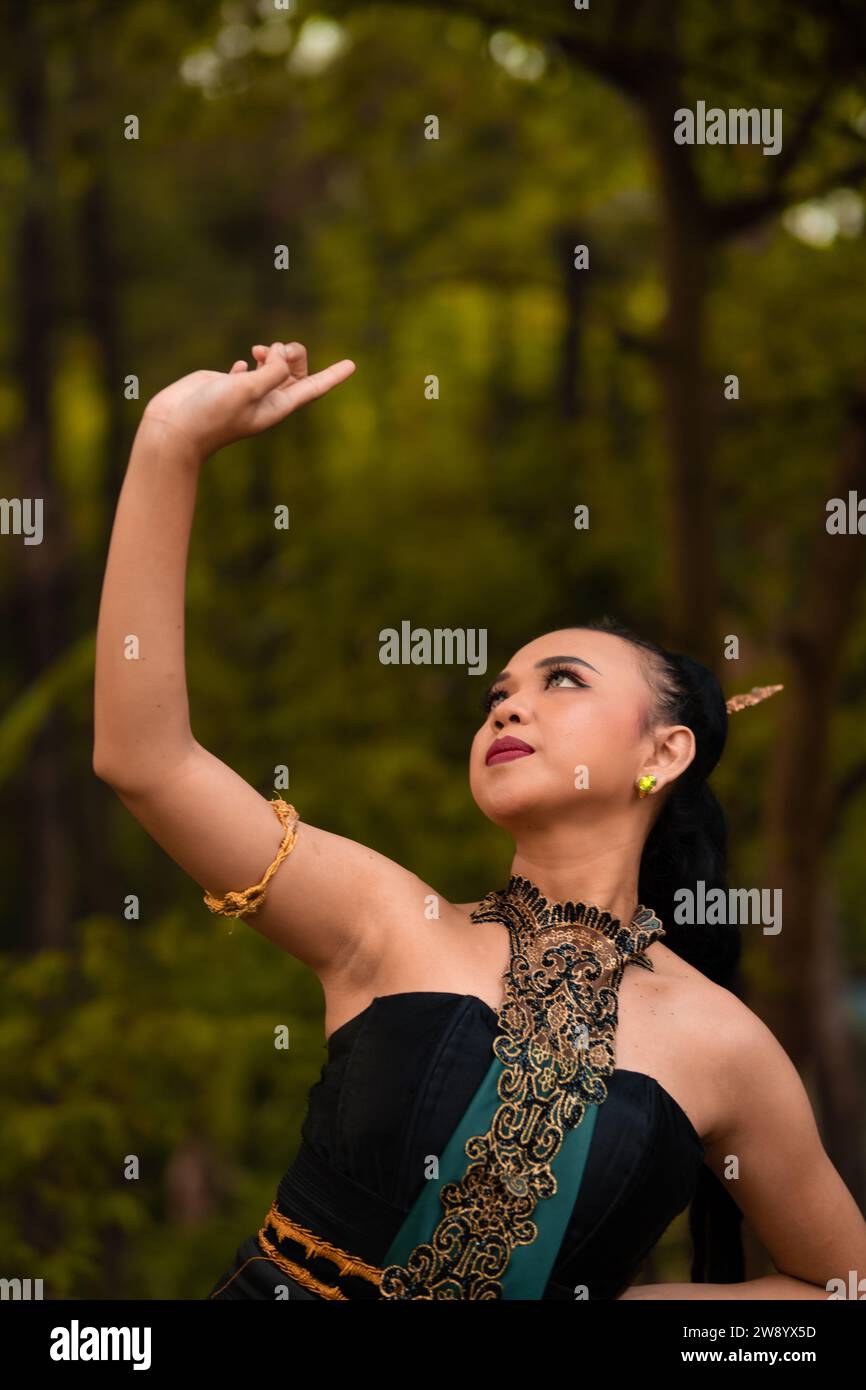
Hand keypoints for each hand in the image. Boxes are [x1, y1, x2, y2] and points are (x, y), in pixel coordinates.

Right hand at [142, 341, 355, 458]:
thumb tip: (280, 355)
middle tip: (277, 347)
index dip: (333, 376)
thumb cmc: (212, 414)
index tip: (353, 364)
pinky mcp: (226, 385)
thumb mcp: (248, 389)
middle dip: (293, 354)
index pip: (312, 388)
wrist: (175, 427)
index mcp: (277, 407)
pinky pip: (249, 371)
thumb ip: (271, 372)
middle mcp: (265, 401)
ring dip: (272, 353)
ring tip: (259, 350)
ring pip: (273, 369)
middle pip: (295, 373)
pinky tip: (242, 364)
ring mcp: (246, 394)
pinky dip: (251, 362)